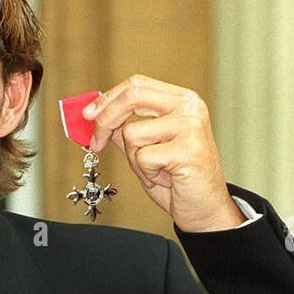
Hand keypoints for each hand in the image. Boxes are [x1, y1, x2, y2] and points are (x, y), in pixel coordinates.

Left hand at [82, 74, 243, 230]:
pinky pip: (143, 157)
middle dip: (105, 121)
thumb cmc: (176, 180)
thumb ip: (124, 130)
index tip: (88, 115)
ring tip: (155, 170)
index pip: (137, 84)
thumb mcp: (145, 149)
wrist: (205, 209)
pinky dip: (147, 174)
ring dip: (134, 160)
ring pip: (132, 133)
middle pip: (132, 97)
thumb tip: (94, 117)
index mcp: (181, 100)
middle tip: (95, 143)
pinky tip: (166, 178)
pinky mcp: (188, 149)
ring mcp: (191, 126)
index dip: (108, 99)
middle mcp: (189, 107)